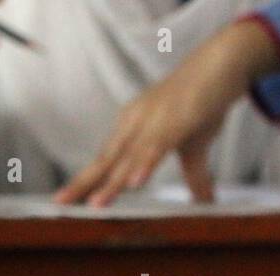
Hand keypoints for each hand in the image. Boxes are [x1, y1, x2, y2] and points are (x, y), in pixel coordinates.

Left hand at [54, 20, 279, 206]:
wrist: (218, 66)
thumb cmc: (203, 101)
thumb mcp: (195, 144)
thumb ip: (196, 175)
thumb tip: (203, 202)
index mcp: (135, 127)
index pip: (107, 159)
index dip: (88, 180)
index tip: (67, 200)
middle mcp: (136, 122)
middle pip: (108, 159)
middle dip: (85, 183)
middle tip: (61, 203)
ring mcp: (154, 120)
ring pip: (130, 158)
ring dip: (112, 183)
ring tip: (97, 205)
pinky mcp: (175, 120)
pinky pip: (157, 147)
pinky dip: (145, 165)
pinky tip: (134, 183)